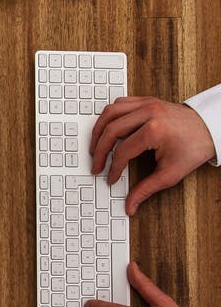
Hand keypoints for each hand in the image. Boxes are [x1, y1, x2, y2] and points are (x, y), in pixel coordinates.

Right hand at [89, 96, 214, 214]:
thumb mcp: (171, 173)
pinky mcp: (147, 100)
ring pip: (110, 112)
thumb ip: (146, 190)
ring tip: (95, 146)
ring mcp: (147, 103)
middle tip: (97, 164)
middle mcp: (149, 113)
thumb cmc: (194, 148)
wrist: (210, 129)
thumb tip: (130, 206)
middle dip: (100, 151)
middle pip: (110, 130)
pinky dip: (109, 116)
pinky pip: (119, 103)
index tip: (110, 178)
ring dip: (99, 130)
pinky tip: (107, 129)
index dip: (113, 168)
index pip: (122, 151)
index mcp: (155, 130)